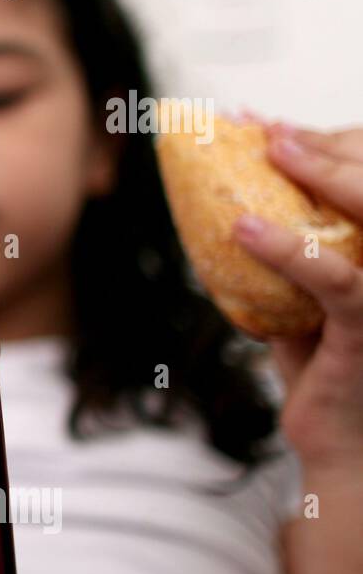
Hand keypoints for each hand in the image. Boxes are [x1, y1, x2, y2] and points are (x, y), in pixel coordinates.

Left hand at [232, 124, 362, 468]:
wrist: (344, 448)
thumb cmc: (327, 372)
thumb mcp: (303, 300)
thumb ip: (286, 259)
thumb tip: (229, 212)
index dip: (333, 145)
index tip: (269, 124)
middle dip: (327, 146)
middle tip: (267, 127)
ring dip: (320, 178)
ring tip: (269, 151)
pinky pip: (337, 281)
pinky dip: (290, 251)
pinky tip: (245, 230)